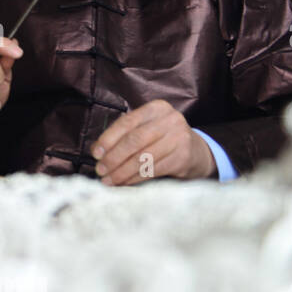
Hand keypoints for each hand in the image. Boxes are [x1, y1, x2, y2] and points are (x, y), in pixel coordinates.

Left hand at [92, 99, 216, 184]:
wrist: (195, 151)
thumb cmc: (162, 139)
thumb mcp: (144, 129)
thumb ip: (122, 135)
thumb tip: (97, 150)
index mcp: (156, 108)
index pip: (127, 123)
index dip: (108, 139)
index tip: (96, 153)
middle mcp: (170, 120)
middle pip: (134, 140)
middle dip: (114, 157)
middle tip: (100, 170)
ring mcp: (179, 138)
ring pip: (143, 158)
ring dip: (122, 172)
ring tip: (108, 180)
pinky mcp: (183, 157)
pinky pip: (152, 170)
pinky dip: (135, 178)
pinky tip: (124, 183)